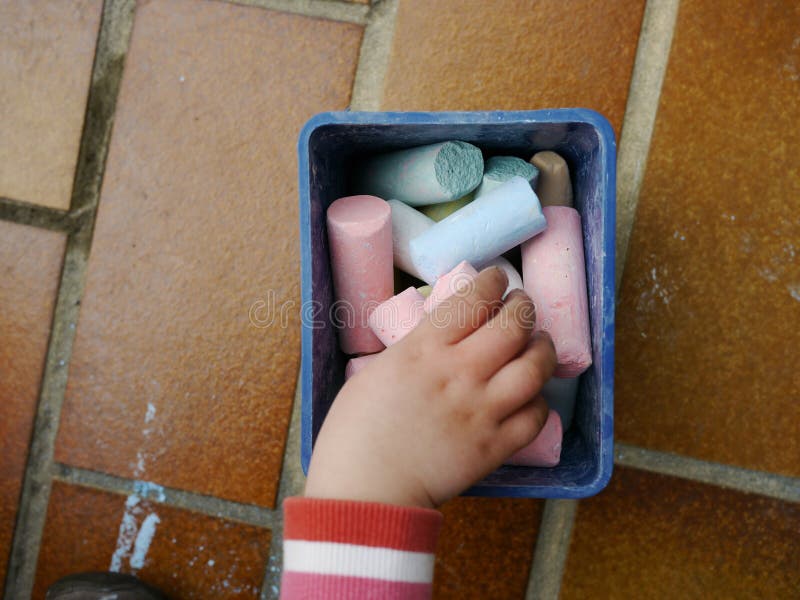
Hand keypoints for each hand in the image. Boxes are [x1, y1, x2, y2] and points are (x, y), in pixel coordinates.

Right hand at [304, 267, 556, 508]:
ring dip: (542, 348)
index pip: (474, 299)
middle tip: (521, 306)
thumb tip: (442, 335)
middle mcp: (459, 373)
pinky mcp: (495, 447)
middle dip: (524, 307)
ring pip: (535, 366)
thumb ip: (415, 349)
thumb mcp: (377, 371)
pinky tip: (529, 395)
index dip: (492, 281)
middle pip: (514, 325)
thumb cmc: (355, 431)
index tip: (496, 279)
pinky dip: (539, 401)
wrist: (366, 491)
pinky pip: (536, 416)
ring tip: (536, 344)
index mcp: (424, 350)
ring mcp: (482, 411)